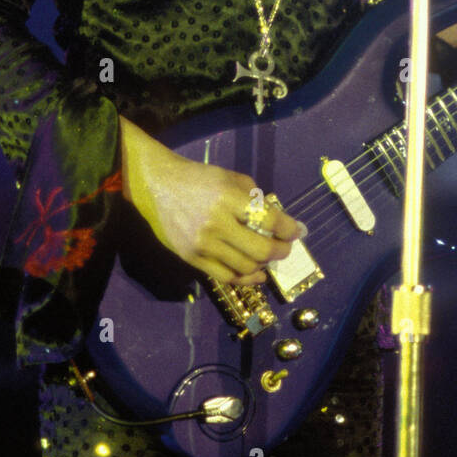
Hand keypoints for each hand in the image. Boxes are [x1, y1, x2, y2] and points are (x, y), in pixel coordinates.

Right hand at [118, 115, 301, 283]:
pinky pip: (225, 277)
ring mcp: (202, 244)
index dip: (289, 229)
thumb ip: (255, 198)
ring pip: (245, 267)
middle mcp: (215, 223)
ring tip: (268, 257)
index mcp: (228, 197)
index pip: (269, 220)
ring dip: (263, 264)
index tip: (297, 231)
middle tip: (285, 248)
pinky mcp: (192, 258)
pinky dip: (246, 278)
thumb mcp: (231, 177)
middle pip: (260, 250)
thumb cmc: (200, 178)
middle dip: (280, 251)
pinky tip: (256, 273)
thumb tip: (279, 222)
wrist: (159, 186)